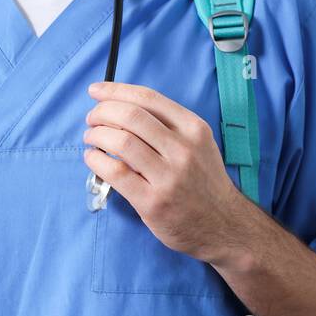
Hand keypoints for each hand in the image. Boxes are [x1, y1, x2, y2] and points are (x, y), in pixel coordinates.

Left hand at [82, 81, 251, 265]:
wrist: (223, 224)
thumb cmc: (203, 181)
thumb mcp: (198, 143)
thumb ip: (167, 125)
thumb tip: (120, 106)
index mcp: (193, 128)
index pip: (148, 99)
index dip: (115, 91)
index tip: (96, 91)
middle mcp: (183, 149)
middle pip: (130, 116)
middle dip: (102, 112)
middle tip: (92, 119)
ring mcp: (168, 176)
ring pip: (121, 141)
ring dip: (96, 135)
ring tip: (91, 138)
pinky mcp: (153, 201)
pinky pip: (116, 172)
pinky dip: (96, 160)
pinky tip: (93, 158)